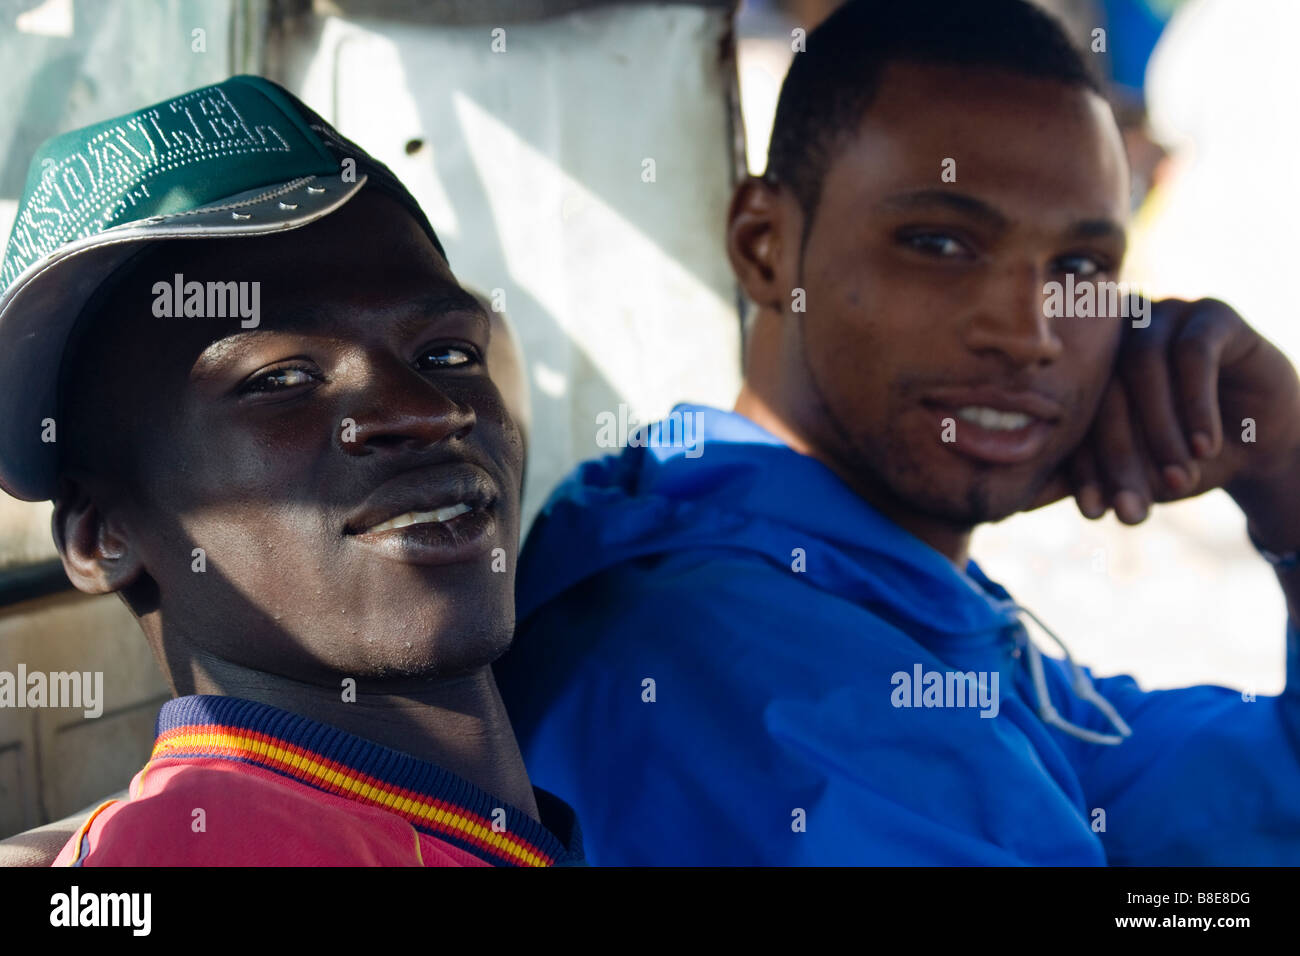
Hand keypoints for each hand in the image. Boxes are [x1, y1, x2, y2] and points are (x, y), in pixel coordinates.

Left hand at [1035, 298, 1299, 523]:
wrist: (1260, 440)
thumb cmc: (1184, 456)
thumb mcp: (1138, 474)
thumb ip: (1093, 480)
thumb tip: (1041, 504)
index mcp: (1086, 366)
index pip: (1072, 417)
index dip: (1082, 468)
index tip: (1094, 512)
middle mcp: (1117, 333)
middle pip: (1103, 391)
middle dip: (1119, 458)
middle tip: (1135, 509)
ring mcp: (1162, 315)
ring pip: (1141, 366)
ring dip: (1158, 432)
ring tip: (1180, 481)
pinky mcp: (1211, 313)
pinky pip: (1193, 353)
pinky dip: (1195, 405)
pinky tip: (1204, 447)